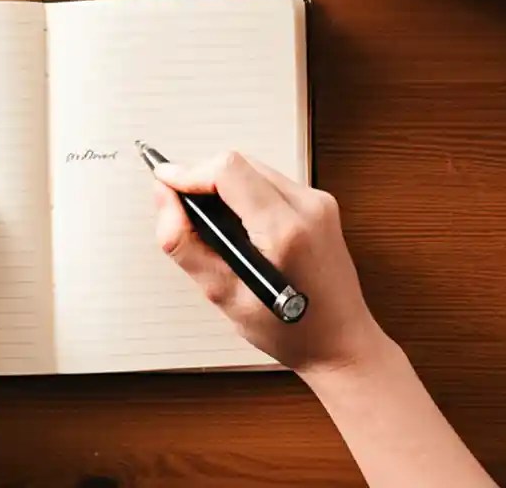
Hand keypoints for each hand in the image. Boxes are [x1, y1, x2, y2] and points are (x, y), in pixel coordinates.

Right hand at [153, 151, 387, 374]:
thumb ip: (184, 243)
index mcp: (286, 230)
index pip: (228, 170)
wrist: (340, 342)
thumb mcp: (222, 295)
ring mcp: (318, 202)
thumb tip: (164, 200)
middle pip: (238, 164)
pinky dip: (244, 196)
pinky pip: (269, 182)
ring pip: (252, 169)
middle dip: (202, 181)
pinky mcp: (320, 204)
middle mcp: (308, 207)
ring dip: (223, 188)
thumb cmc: (292, 330)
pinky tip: (239, 229)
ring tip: (212, 228)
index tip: (165, 182)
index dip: (188, 172)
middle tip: (184, 213)